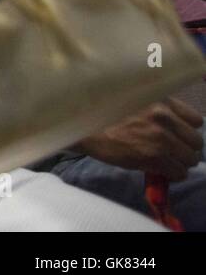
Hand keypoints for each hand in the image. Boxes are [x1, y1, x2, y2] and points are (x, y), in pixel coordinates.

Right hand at [76, 99, 204, 180]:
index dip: (186, 130)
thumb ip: (155, 109)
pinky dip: (172, 174)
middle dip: (185, 148)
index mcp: (161, 99)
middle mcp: (164, 116)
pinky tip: (159, 170)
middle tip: (170, 151)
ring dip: (179, 162)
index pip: (197, 120)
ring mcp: (161, 137)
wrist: (80, 127)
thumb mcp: (132, 100)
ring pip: (190, 158)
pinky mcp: (154, 156)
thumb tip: (173, 128)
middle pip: (196, 141)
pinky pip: (178, 172)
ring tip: (164, 161)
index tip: (176, 135)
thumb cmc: (101, 112)